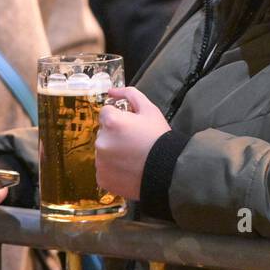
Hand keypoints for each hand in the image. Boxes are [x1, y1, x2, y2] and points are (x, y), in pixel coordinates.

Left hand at [95, 86, 170, 200]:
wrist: (169, 171)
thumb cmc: (159, 138)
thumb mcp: (150, 110)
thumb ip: (129, 94)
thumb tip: (112, 91)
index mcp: (111, 122)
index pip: (106, 112)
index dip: (120, 117)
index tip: (131, 126)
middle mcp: (101, 141)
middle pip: (103, 132)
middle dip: (115, 135)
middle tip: (134, 142)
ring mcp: (100, 162)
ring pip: (103, 151)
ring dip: (113, 152)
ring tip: (132, 157)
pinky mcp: (102, 178)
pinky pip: (104, 169)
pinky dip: (113, 169)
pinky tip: (128, 169)